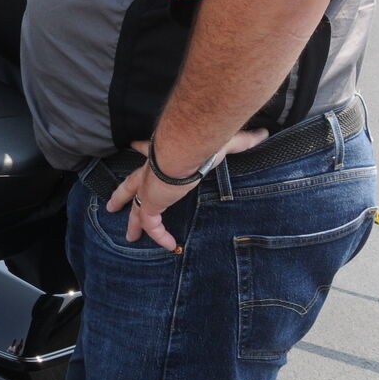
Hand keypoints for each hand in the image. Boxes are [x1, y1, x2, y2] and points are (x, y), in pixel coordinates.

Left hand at [105, 128, 269, 252]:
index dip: (142, 149)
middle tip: (114, 203)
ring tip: (129, 234)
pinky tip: (168, 245)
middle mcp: (151, 169)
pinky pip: (151, 224)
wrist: (186, 146)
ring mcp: (148, 187)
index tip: (135, 146)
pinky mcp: (151, 203)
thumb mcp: (222, 139)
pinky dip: (159, 235)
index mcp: (162, 152)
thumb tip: (264, 133)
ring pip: (135, 206)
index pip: (147, 150)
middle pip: (131, 183)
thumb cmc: (201, 139)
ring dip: (131, 220)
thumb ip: (242, 139)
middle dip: (123, 194)